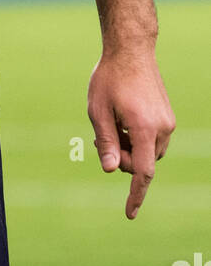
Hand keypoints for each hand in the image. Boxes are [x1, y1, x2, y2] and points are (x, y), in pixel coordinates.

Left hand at [87, 49, 175, 218]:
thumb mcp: (97, 110)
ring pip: (148, 153)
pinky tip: (123, 119)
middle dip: (121, 159)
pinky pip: (153, 141)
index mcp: (143, 127)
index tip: (129, 214)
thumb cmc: (110, 78)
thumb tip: (110, 171)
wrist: (131, 51)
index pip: (142, 172)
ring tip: (112, 123)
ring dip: (129, 148)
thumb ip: (105, 142)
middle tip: (100, 138)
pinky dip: (137, 140)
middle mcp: (161, 128)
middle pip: (142, 163)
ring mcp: (167, 123)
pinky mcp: (167, 118)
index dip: (135, 195)